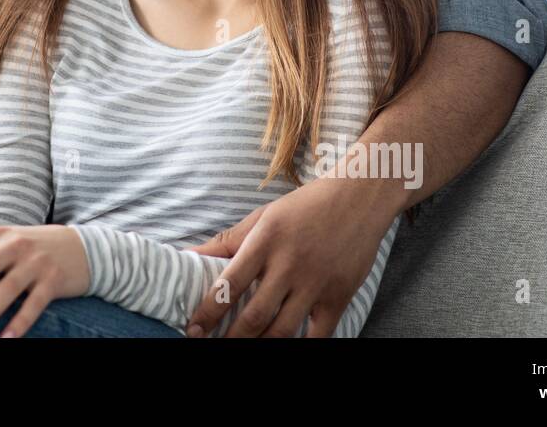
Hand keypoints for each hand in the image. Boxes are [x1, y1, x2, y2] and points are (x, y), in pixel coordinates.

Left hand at [0, 225, 90, 337]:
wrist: (81, 247)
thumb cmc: (33, 246)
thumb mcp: (6, 238)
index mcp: (0, 234)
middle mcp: (17, 245)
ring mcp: (36, 263)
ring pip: (9, 288)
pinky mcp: (53, 281)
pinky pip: (34, 304)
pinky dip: (19, 322)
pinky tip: (6, 337)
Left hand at [184, 175, 396, 337]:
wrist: (358, 198)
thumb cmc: (304, 207)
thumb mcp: (262, 216)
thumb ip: (226, 241)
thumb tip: (188, 255)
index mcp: (265, 241)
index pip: (229, 284)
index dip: (208, 312)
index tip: (192, 329)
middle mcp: (289, 264)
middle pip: (254, 315)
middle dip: (229, 338)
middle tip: (211, 346)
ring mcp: (316, 283)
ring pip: (282, 331)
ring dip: (259, 345)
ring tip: (242, 349)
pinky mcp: (339, 296)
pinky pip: (318, 335)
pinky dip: (300, 347)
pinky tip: (281, 347)